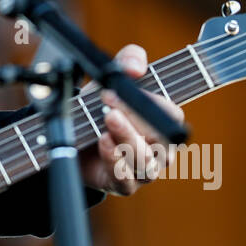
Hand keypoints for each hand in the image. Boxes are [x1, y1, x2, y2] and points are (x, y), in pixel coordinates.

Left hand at [78, 44, 183, 196]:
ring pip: (146, 163)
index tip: (114, 92)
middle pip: (161, 141)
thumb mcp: (111, 77)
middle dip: (134, 121)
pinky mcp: (122, 185)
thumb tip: (136, 66)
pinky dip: (115, 161)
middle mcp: (159, 149)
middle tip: (108, 107)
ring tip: (107, 122)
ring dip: (127, 140)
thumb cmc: (101, 107)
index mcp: (163, 122)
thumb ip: (128, 60)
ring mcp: (142, 170)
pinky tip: (103, 143)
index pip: (171, 115)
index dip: (148, 102)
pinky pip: (126, 181)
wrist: (74, 136)